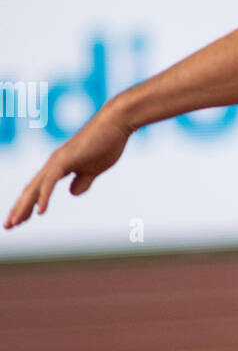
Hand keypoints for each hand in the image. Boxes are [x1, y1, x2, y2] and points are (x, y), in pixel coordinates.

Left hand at [4, 106, 132, 228]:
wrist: (115, 124)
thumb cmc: (107, 143)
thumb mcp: (94, 169)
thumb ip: (82, 180)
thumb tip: (72, 192)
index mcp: (58, 166)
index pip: (37, 189)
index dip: (27, 205)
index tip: (19, 220)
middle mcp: (53, 164)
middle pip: (30, 190)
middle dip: (19, 209)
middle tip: (8, 226)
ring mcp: (57, 161)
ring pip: (35, 188)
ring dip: (24, 206)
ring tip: (15, 223)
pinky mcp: (65, 160)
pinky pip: (50, 182)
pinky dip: (43, 197)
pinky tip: (40, 212)